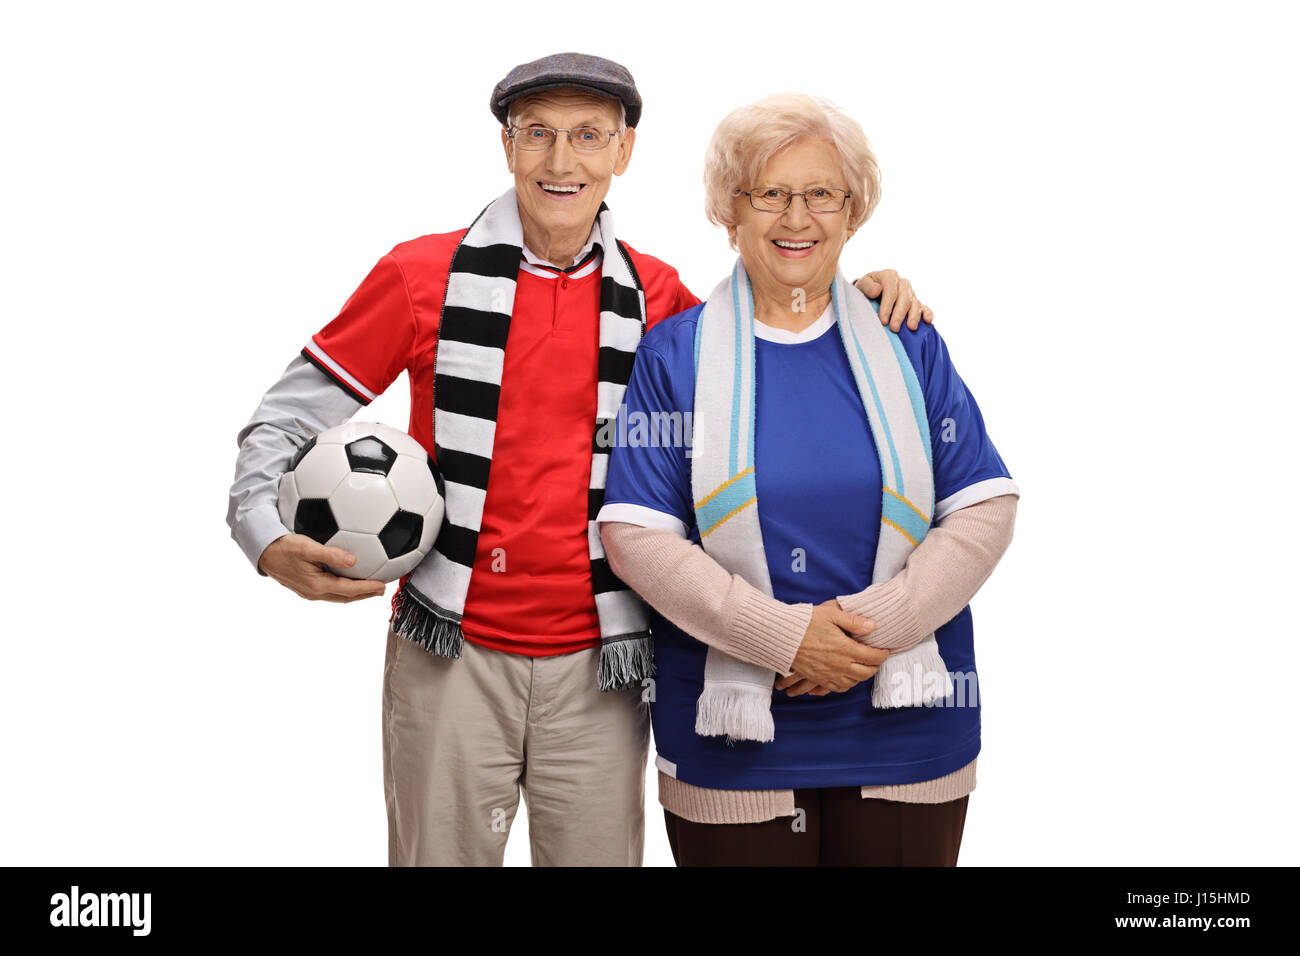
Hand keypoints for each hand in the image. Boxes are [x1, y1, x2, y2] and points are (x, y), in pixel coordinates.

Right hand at [258, 533, 386, 602]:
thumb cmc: (283, 547)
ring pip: (338, 596)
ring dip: (355, 593)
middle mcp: (314, 592)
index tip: (382, 586)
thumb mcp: (307, 547)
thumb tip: (354, 560)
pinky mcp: (305, 588)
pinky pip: (330, 591)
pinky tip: (347, 581)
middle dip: (365, 594)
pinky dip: (343, 589)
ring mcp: (309, 592)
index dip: (367, 588)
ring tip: (369, 589)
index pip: (349, 590)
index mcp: (317, 585)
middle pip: (346, 597)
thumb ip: (331, 554)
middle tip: (381, 590)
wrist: (262, 553)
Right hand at [777, 602, 887, 695]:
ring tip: (864, 667)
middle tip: (877, 659)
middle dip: (875, 666)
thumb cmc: (804, 623)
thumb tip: (873, 626)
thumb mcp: (830, 614)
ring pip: (854, 682)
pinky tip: (848, 677)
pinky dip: (847, 684)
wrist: (781, 637)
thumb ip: (853, 621)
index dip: (882, 654)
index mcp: (845, 648)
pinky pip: (838, 688)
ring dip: (862, 676)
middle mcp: (840, 665)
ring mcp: (829, 675)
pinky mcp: (819, 679)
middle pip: (866, 673)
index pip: (873, 657)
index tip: (884, 650)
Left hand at [853, 269, 934, 331]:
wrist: (869, 293)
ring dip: (914, 316)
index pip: (891, 291)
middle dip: (899, 314)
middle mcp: (902, 283)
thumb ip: (867, 286)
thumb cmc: (865, 291)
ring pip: (915, 303)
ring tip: (911, 328)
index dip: (887, 306)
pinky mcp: (916, 302)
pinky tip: (928, 320)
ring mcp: (911, 292)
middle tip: (894, 328)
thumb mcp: (861, 285)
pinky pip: (924, 307)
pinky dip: (927, 313)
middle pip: (905, 298)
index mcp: (889, 276)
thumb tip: (877, 290)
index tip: (883, 320)